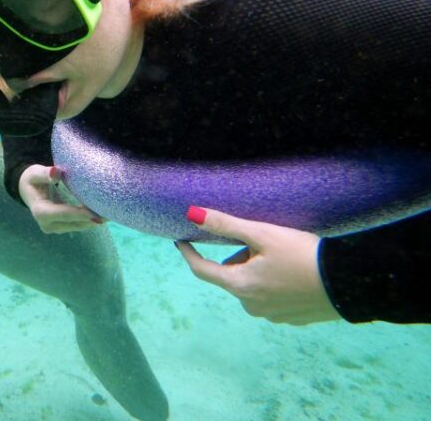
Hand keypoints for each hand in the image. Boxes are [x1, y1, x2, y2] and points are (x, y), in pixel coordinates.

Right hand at [18, 165, 105, 233]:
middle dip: (91, 219)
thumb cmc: (32, 179)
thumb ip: (45, 173)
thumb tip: (55, 172)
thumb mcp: (35, 173)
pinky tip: (103, 214)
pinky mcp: (60, 227)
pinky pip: (77, 225)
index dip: (79, 214)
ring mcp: (54, 228)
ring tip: (111, 214)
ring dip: (93, 221)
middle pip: (73, 223)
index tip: (95, 213)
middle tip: (111, 214)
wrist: (27, 190)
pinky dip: (89, 220)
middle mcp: (47, 224)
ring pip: (77, 226)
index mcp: (40, 211)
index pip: (63, 214)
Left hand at [175, 206, 340, 324]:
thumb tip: (191, 214)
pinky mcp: (291, 318)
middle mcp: (251, 306)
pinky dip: (276, 282)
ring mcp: (272, 315)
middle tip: (265, 241)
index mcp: (240, 286)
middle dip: (242, 257)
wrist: (351, 284)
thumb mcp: (262, 233)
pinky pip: (272, 295)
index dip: (189, 254)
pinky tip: (296, 272)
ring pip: (253, 285)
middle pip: (233, 275)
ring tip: (285, 255)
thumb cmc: (303, 255)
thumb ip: (225, 224)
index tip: (182, 241)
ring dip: (259, 270)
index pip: (202, 271)